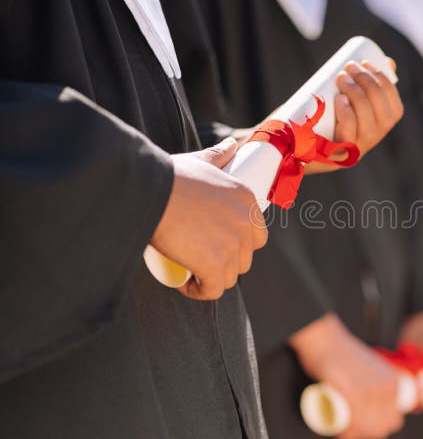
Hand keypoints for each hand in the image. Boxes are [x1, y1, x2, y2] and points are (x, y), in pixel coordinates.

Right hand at [150, 138, 267, 299]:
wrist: (149, 191)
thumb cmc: (169, 176)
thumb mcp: (200, 161)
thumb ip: (218, 155)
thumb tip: (232, 146)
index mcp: (247, 198)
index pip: (257, 234)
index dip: (238, 243)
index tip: (214, 243)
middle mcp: (246, 222)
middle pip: (245, 257)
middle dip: (225, 262)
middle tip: (200, 257)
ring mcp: (233, 245)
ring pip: (229, 276)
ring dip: (212, 278)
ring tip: (191, 271)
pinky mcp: (215, 265)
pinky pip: (213, 290)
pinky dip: (200, 292)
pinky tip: (187, 286)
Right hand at [290, 314, 403, 438]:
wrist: (325, 339)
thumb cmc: (344, 356)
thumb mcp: (373, 370)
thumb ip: (381, 384)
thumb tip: (381, 411)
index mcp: (396, 384)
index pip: (392, 421)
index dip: (374, 428)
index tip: (357, 426)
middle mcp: (388, 387)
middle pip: (381, 429)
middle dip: (363, 434)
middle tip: (345, 429)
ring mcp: (372, 390)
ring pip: (366, 429)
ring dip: (351, 435)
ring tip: (339, 430)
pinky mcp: (354, 391)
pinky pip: (353, 423)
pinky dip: (345, 432)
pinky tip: (337, 429)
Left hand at [304, 60, 402, 173]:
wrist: (284, 138)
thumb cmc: (314, 112)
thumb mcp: (338, 96)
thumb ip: (360, 82)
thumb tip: (387, 62)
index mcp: (375, 127)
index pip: (395, 111)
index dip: (386, 85)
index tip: (366, 63)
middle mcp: (368, 142)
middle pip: (383, 117)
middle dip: (370, 86)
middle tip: (349, 67)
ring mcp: (351, 152)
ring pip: (368, 128)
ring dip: (359, 97)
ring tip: (341, 78)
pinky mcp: (333, 158)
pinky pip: (348, 139)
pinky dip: (348, 116)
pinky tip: (341, 100)